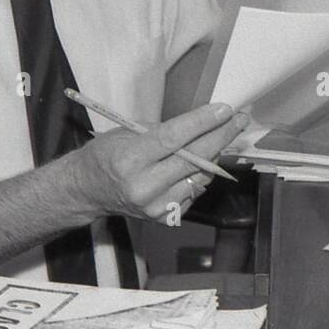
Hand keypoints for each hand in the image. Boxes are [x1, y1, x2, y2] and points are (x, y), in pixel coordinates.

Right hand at [68, 103, 249, 221]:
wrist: (88, 190)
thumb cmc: (107, 154)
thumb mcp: (128, 132)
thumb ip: (165, 131)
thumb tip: (204, 124)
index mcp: (130, 159)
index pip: (174, 138)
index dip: (203, 123)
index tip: (225, 110)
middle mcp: (144, 187)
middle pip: (194, 159)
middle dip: (221, 136)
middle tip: (239, 119)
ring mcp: (157, 206)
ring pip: (201, 177)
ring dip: (214, 155)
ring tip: (221, 136)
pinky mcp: (166, 218)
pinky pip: (195, 191)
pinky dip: (200, 175)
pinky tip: (197, 163)